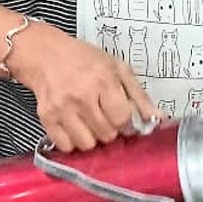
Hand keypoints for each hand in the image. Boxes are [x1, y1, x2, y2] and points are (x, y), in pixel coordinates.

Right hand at [6, 21, 158, 152]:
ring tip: (89, 121)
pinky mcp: (47, 118)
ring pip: (87, 144)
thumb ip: (139, 95)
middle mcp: (81, 96)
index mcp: (102, 81)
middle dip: (110, 129)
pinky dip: (73, 141)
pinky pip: (66, 146)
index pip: (122, 119)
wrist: (46, 55)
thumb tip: (157, 119)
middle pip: (107, 134)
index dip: (125, 121)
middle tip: (103, 115)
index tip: (120, 115)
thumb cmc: (83, 60)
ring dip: (92, 137)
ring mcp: (62, 109)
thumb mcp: (117, 69)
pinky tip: (75, 126)